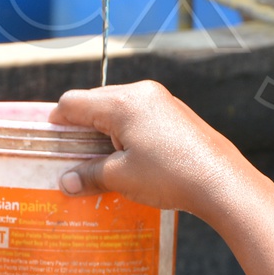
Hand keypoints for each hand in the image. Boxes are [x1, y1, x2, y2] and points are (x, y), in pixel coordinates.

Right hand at [49, 81, 258, 216]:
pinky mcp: (177, 113)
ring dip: (106, 132)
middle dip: (82, 129)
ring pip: (119, 109)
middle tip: (76, 158)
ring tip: (104, 162)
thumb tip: (66, 182)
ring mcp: (162, 100)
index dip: (57, 123)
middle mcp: (142, 93)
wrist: (221, 182)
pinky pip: (141, 116)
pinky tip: (132, 159)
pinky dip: (128, 133)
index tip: (51, 143)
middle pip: (96, 102)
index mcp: (122, 102)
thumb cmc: (169, 176)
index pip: (73, 102)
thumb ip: (89, 174)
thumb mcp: (121, 178)